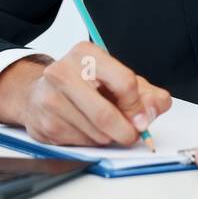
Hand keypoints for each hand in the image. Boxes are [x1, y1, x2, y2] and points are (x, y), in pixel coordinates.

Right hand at [0, 41, 172, 146]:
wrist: (42, 93)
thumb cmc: (85, 84)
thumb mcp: (119, 79)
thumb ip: (146, 94)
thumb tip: (155, 109)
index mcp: (86, 54)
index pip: (124, 81)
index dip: (138, 106)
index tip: (142, 118)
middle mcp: (63, 72)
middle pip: (105, 114)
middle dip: (125, 131)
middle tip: (132, 134)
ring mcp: (50, 99)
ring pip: (94, 133)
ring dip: (108, 138)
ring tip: (105, 127)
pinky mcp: (45, 124)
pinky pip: (80, 144)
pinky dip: (91, 144)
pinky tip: (86, 130)